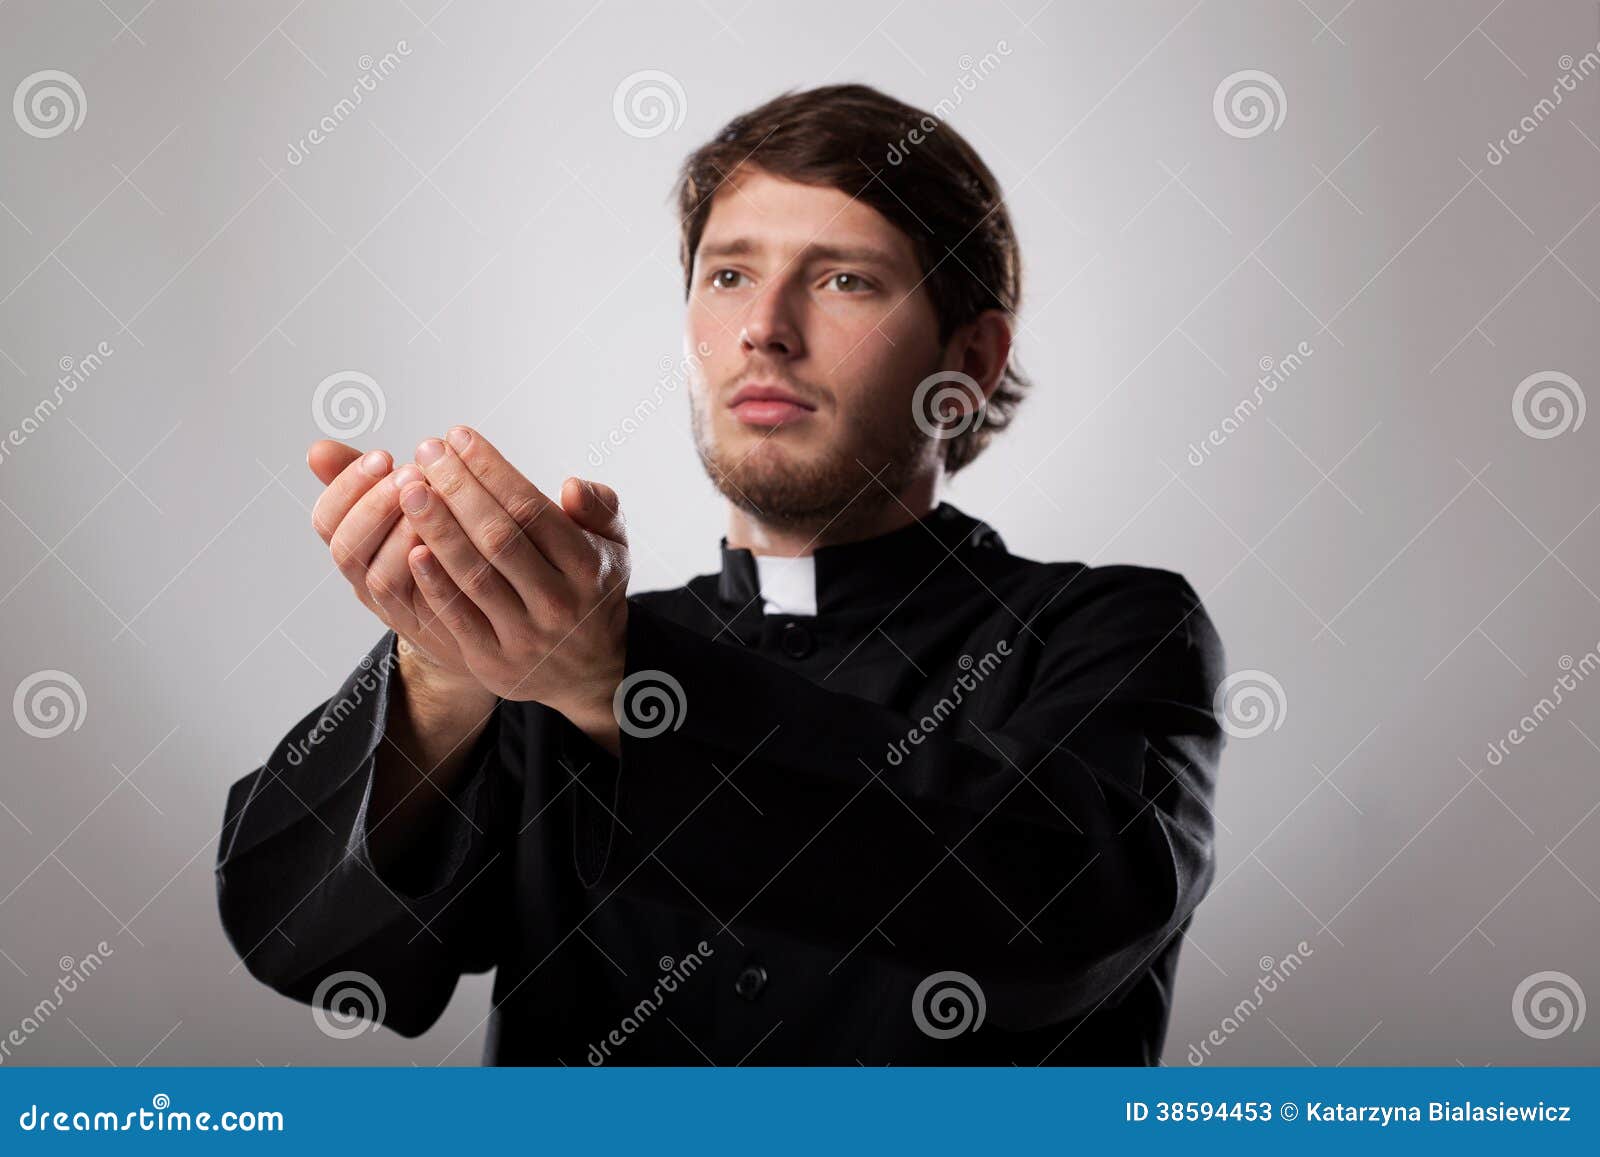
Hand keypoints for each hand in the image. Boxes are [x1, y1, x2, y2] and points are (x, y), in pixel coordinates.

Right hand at [308, 440, 479, 690]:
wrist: (475, 622)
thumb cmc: (431, 553)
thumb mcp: (393, 512)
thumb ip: (364, 482)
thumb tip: (318, 449)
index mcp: (354, 548)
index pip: (328, 519)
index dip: (349, 486)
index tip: (383, 456)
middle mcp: (365, 581)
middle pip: (348, 548)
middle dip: (377, 505)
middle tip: (411, 474)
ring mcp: (396, 609)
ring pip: (381, 578)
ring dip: (402, 536)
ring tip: (432, 500)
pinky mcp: (432, 628)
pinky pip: (421, 608)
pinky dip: (428, 575)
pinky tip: (442, 545)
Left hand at [393, 426, 630, 742]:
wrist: (590, 671)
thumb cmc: (590, 589)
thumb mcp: (613, 546)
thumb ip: (599, 509)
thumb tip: (571, 486)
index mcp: (587, 568)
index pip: (531, 509)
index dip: (491, 469)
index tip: (458, 437)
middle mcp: (558, 603)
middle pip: (499, 538)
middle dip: (457, 489)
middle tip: (426, 452)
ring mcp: (525, 636)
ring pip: (474, 576)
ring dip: (437, 529)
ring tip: (409, 488)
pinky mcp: (493, 661)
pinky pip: (458, 619)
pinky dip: (434, 584)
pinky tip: (411, 548)